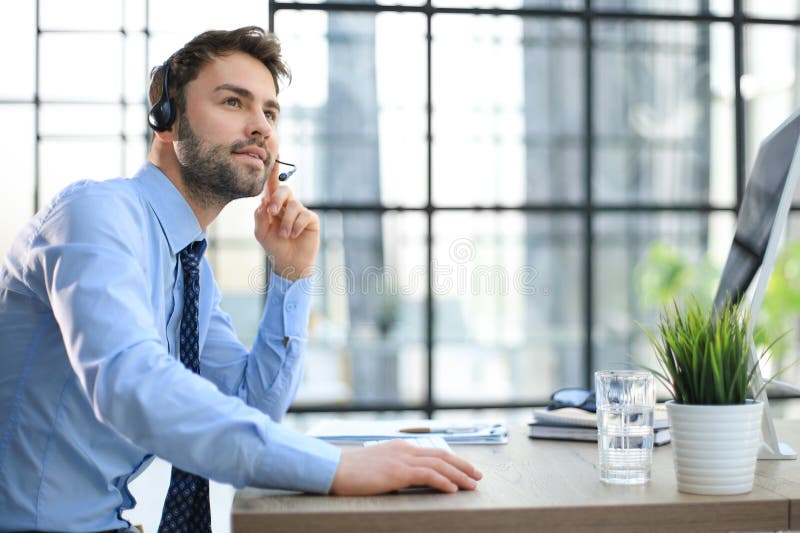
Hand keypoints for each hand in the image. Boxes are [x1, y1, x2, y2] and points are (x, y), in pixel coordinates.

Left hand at [254, 159, 318, 280]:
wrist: (289, 262)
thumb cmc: (274, 246)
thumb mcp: (261, 232)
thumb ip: (259, 217)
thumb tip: (264, 202)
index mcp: (273, 205)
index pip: (272, 185)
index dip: (272, 171)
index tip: (275, 154)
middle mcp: (287, 205)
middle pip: (284, 190)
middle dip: (277, 199)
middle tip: (272, 212)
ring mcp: (300, 211)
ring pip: (294, 205)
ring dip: (286, 221)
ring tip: (284, 234)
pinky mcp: (311, 219)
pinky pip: (304, 215)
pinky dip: (296, 225)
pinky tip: (293, 234)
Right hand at [329, 440, 482, 494]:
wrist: (334, 469)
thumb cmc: (352, 472)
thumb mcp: (378, 467)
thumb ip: (395, 470)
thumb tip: (408, 481)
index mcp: (400, 447)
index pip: (433, 452)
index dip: (452, 460)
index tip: (465, 469)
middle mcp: (405, 450)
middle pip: (442, 456)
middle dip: (463, 466)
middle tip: (478, 476)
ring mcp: (402, 459)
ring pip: (439, 465)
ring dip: (459, 475)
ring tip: (472, 485)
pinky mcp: (398, 472)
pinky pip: (427, 475)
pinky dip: (443, 481)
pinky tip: (453, 489)